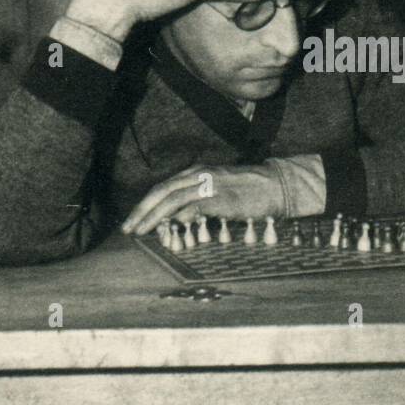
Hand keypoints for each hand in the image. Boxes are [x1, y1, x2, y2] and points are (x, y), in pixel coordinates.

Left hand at [121, 164, 286, 235]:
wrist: (276, 185)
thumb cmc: (250, 192)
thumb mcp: (219, 191)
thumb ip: (197, 202)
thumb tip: (177, 219)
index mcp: (197, 172)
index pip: (163, 187)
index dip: (145, 204)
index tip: (133, 221)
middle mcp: (199, 175)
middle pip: (162, 191)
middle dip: (142, 211)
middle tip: (128, 229)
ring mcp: (210, 185)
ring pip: (172, 199)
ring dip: (153, 216)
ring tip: (140, 232)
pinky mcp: (221, 197)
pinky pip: (193, 207)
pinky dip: (179, 217)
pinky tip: (169, 229)